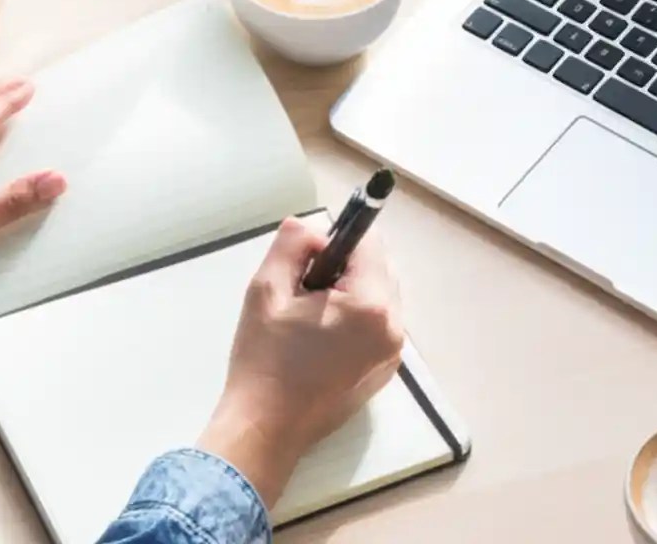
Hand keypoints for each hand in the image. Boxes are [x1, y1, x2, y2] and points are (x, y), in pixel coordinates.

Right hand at [198, 217, 404, 506]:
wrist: (266, 429)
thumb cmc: (263, 360)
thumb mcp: (267, 290)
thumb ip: (292, 244)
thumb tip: (313, 228)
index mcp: (370, 305)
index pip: (369, 243)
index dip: (337, 238)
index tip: (308, 254)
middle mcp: (393, 327)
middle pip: (380, 268)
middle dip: (346, 265)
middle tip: (305, 287)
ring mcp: (393, 352)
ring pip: (381, 296)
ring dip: (352, 291)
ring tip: (311, 314)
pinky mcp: (385, 370)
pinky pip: (379, 325)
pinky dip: (357, 318)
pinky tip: (321, 337)